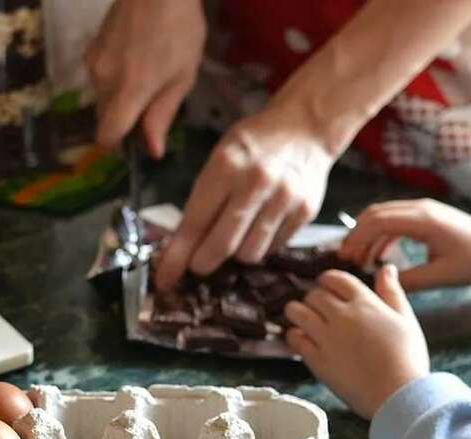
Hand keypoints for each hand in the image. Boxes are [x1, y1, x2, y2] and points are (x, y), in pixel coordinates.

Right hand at [85, 0, 204, 157]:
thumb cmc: (179, 29)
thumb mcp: (182, 77)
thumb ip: (162, 115)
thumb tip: (152, 150)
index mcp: (129, 92)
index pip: (106, 135)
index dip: (117, 143)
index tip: (133, 138)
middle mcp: (104, 81)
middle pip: (104, 117)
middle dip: (123, 117)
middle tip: (152, 97)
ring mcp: (93, 62)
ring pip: (102, 96)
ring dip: (119, 95)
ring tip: (146, 70)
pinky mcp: (91, 47)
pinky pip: (99, 75)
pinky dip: (113, 76)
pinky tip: (133, 55)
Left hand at [154, 105, 334, 290]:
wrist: (306, 126)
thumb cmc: (254, 145)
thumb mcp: (221, 157)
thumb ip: (203, 199)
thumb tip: (182, 247)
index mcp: (226, 166)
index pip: (195, 223)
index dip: (177, 256)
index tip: (164, 279)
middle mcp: (256, 183)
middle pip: (222, 246)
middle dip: (203, 263)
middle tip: (198, 264)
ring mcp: (284, 199)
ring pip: (249, 254)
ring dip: (236, 254)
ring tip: (235, 237)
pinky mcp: (305, 212)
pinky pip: (273, 248)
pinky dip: (261, 245)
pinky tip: (259, 227)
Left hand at [285, 267, 428, 418]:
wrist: (398, 395)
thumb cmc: (407, 359)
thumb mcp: (405, 320)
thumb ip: (392, 292)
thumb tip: (386, 268)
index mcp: (365, 303)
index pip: (336, 279)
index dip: (328, 280)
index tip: (326, 286)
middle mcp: (342, 316)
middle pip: (314, 295)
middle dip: (314, 298)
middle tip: (317, 307)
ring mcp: (327, 338)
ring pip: (297, 312)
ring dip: (296, 312)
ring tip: (302, 319)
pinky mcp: (317, 360)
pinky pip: (294, 339)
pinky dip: (294, 335)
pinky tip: (302, 339)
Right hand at [337, 199, 470, 291]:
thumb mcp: (440, 276)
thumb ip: (408, 281)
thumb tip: (378, 285)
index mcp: (424, 220)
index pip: (378, 221)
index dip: (356, 238)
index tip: (344, 258)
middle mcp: (421, 208)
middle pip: (375, 213)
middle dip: (356, 234)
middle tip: (345, 259)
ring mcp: (423, 209)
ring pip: (383, 215)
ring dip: (367, 235)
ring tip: (358, 260)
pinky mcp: (426, 216)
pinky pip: (395, 220)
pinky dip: (381, 235)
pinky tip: (378, 256)